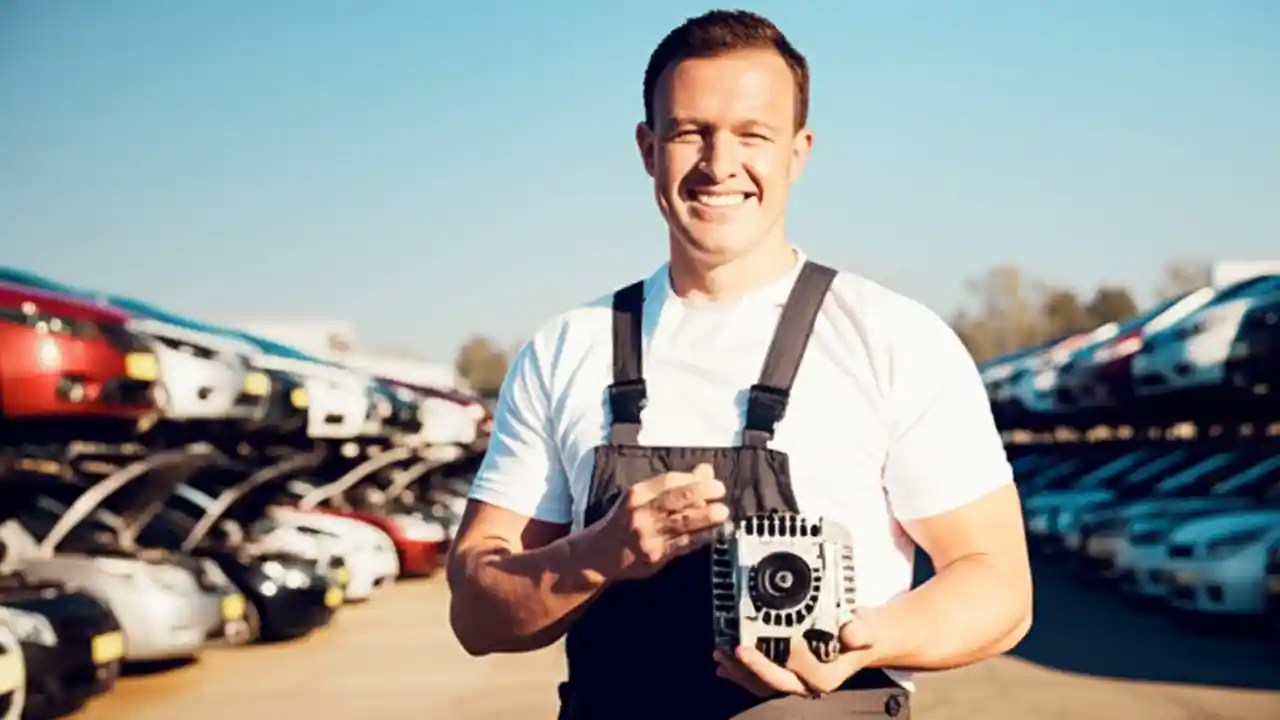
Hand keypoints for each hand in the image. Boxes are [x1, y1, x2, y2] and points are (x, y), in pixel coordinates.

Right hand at [589, 463, 729, 581]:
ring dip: (706, 517)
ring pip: (682, 523)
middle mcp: (641, 513)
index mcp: (636, 494)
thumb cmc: (625, 521)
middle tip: (720, 489)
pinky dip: (701, 537)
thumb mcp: (642, 498)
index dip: (692, 479)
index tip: (711, 478)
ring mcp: (648, 536)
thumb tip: (706, 471)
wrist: (598, 555)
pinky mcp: (655, 556)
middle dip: (701, 493)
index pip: (668, 482)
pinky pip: (683, 544)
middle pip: (675, 500)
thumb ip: (674, 486)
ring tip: (723, 512)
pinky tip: (715, 532)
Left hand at [714, 611, 880, 697]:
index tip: (779, 641)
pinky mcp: (781, 672)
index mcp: (828, 676)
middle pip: (777, 681)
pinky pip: (757, 679)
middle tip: (738, 650)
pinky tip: (723, 665)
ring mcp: (792, 679)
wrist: (859, 639)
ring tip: (721, 657)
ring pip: (762, 683)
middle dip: (755, 668)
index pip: (805, 673)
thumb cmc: (860, 633)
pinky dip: (739, 672)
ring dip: (740, 672)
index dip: (790, 660)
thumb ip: (861, 631)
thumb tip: (850, 633)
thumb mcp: (867, 629)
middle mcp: (807, 683)